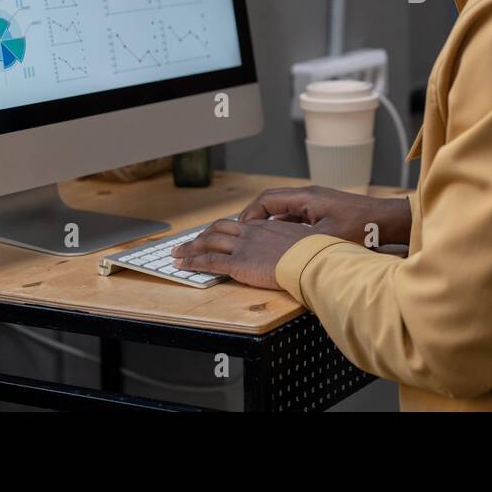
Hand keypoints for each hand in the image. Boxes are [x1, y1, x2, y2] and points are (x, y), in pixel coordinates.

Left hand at [171, 218, 315, 289]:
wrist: (312, 259)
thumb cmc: (314, 253)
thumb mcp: (304, 242)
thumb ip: (293, 243)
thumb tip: (295, 249)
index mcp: (266, 227)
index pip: (238, 225)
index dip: (223, 230)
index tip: (216, 235)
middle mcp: (251, 232)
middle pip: (218, 229)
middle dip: (201, 236)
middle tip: (188, 243)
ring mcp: (243, 246)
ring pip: (209, 242)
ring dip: (191, 248)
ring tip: (177, 254)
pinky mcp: (238, 263)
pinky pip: (209, 261)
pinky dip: (193, 262)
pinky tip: (182, 265)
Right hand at [237, 186, 410, 246]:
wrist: (388, 220)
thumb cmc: (363, 227)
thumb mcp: (329, 238)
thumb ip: (302, 241)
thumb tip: (277, 250)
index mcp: (306, 198)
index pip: (267, 199)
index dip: (250, 213)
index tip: (240, 229)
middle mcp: (309, 196)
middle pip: (272, 201)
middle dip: (255, 216)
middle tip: (242, 234)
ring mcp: (316, 203)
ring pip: (284, 209)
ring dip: (269, 221)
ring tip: (257, 239)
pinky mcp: (324, 211)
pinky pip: (296, 215)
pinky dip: (283, 225)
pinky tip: (281, 241)